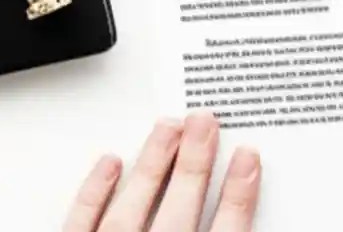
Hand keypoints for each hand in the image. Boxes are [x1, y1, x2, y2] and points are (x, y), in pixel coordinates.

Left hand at [64, 112, 260, 231]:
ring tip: (167, 126)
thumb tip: (261, 224)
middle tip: (204, 122)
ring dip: (152, 164)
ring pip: (130, 209)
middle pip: (179, 212)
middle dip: (194, 163)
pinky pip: (81, 224)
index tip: (248, 159)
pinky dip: (95, 194)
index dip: (238, 196)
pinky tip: (110, 163)